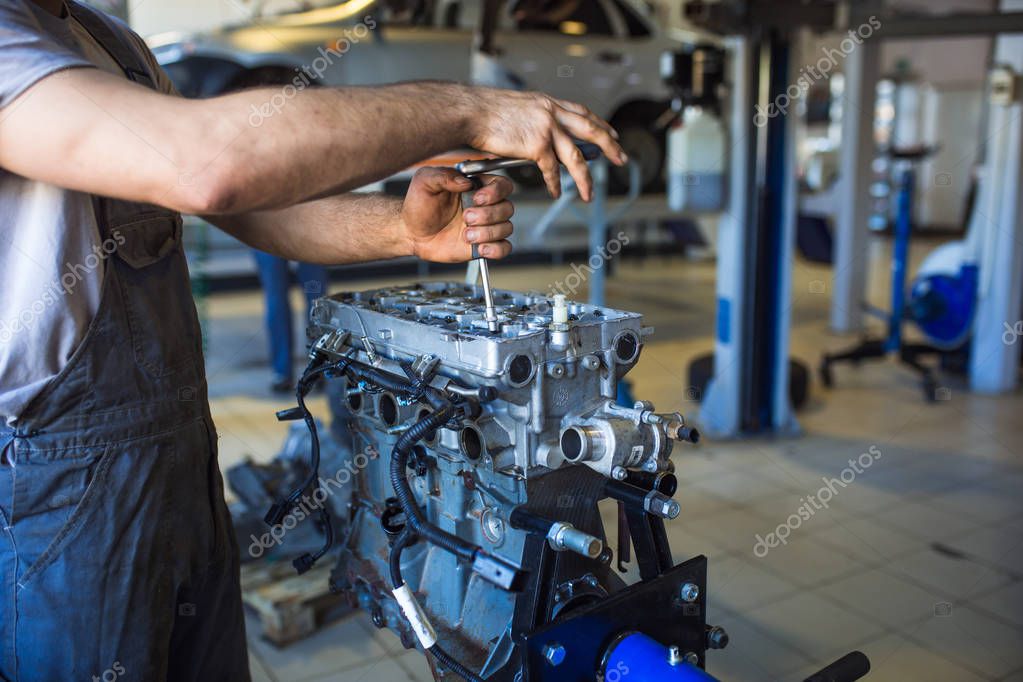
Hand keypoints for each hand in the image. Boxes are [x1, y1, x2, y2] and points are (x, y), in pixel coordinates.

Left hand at [400, 167, 513, 262]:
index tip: (477, 198)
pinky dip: (496, 249)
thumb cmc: (419, 204)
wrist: (411, 232)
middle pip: (507, 207)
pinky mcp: (483, 245)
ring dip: (487, 232)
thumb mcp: (425, 181)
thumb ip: (444, 175)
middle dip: (488, 215)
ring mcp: (486, 226)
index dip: (496, 192)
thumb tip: (465, 181)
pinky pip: (504, 248)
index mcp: (476, 186)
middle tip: (466, 217)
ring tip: (465, 235)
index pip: (502, 184)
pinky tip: (479, 248)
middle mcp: (485, 206)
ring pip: (506, 228)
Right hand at [467, 88, 627, 200]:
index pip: (582, 112)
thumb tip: (540, 140)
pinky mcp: (536, 144)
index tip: (611, 133)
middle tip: (621, 158)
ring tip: (589, 193)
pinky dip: (555, 184)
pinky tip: (556, 192)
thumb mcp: (518, 109)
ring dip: (585, 178)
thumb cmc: (484, 112)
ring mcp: (546, 128)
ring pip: (576, 157)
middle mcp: (551, 112)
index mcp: (548, 102)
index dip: (599, 124)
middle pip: (591, 130)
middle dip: (610, 146)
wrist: (470, 111)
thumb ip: (535, 121)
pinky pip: (552, 170)